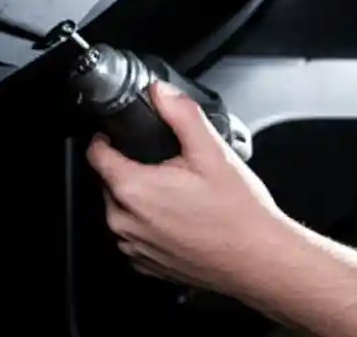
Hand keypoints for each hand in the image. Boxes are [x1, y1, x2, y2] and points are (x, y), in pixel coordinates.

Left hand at [86, 83, 293, 293]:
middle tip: (163, 164)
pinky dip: (149, 223)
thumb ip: (182, 114)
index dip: (105, 138)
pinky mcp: (147, 264)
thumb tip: (161, 92)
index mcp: (133, 189)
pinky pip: (135, 235)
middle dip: (129, 167)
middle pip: (108, 181)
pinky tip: (178, 218)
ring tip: (176, 192)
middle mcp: (125, 221)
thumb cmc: (238, 214)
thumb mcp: (212, 151)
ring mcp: (134, 246)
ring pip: (121, 209)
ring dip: (139, 197)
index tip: (117, 133)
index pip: (95, 154)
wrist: (261, 261)